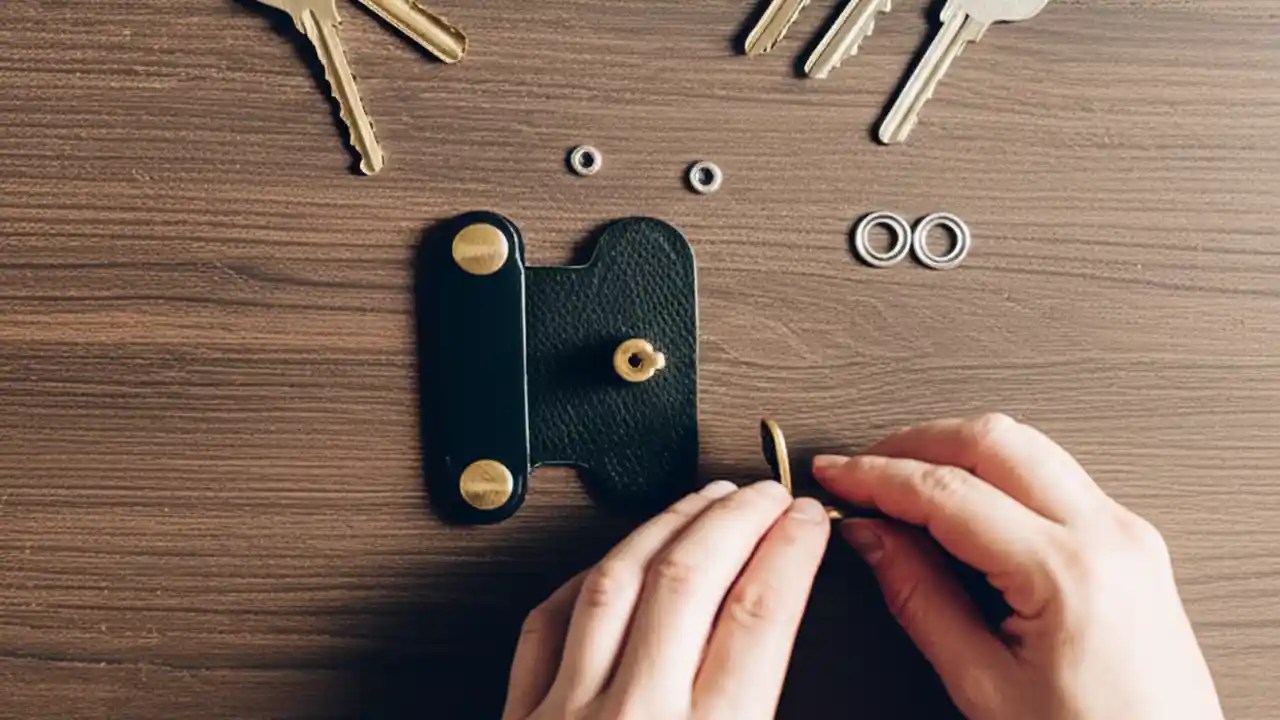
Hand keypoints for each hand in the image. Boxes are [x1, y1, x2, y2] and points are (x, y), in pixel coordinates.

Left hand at [501, 480, 829, 719]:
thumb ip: (757, 710)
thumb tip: (775, 636)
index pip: (760, 615)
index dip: (790, 551)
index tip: (805, 520)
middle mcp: (636, 719)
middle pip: (689, 579)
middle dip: (736, 518)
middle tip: (765, 493)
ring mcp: (567, 715)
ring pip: (615, 582)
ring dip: (665, 528)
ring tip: (702, 501)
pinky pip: (545, 625)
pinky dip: (582, 581)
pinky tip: (611, 563)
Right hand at [813, 413, 1223, 719]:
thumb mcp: (985, 685)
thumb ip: (920, 599)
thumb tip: (872, 537)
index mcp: (1069, 573)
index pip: (948, 491)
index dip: (877, 475)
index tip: (837, 474)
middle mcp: (1109, 536)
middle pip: (992, 440)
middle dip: (914, 442)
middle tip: (862, 468)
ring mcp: (1128, 533)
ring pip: (1026, 444)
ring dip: (954, 450)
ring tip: (900, 482)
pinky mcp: (1132, 543)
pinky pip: (1053, 474)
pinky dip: (994, 471)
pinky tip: (957, 501)